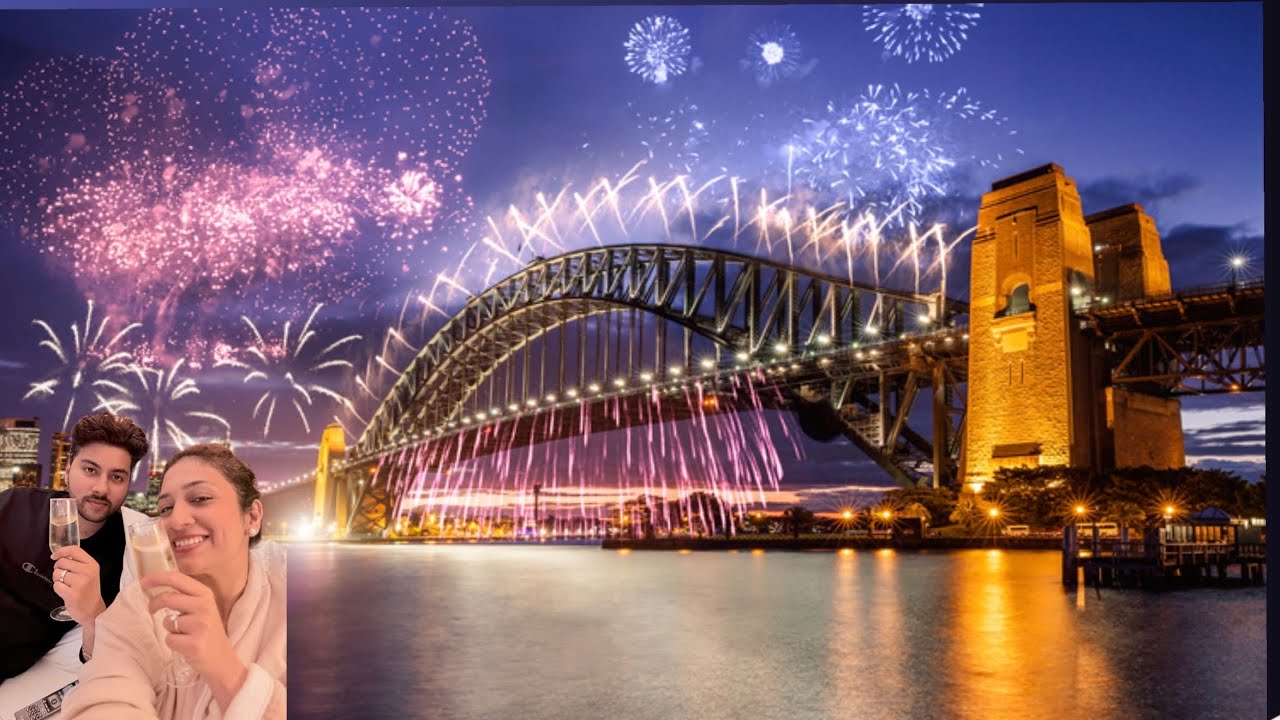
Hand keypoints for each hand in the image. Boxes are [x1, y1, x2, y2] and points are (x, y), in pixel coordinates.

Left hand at [51, 545, 106, 625]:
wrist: (93, 611)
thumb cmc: (88, 591)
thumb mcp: (89, 573)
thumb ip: (78, 563)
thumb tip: (59, 555)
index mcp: (92, 565)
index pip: (74, 550)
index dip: (61, 551)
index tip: (54, 556)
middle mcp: (87, 572)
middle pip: (62, 561)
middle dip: (58, 568)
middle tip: (63, 577)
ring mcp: (80, 583)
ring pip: (57, 574)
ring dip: (57, 580)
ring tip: (66, 586)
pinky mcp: (72, 594)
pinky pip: (56, 586)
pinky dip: (58, 589)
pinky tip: (66, 593)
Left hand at [142, 571, 247, 703]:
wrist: (222, 659)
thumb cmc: (207, 633)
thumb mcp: (202, 609)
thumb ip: (186, 596)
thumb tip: (160, 585)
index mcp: (206, 594)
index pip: (177, 578)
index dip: (157, 578)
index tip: (143, 582)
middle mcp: (205, 606)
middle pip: (167, 598)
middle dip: (154, 604)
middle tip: (151, 610)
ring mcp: (201, 625)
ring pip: (167, 621)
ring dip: (170, 629)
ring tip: (185, 635)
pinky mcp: (194, 644)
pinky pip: (169, 639)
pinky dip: (173, 643)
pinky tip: (186, 646)